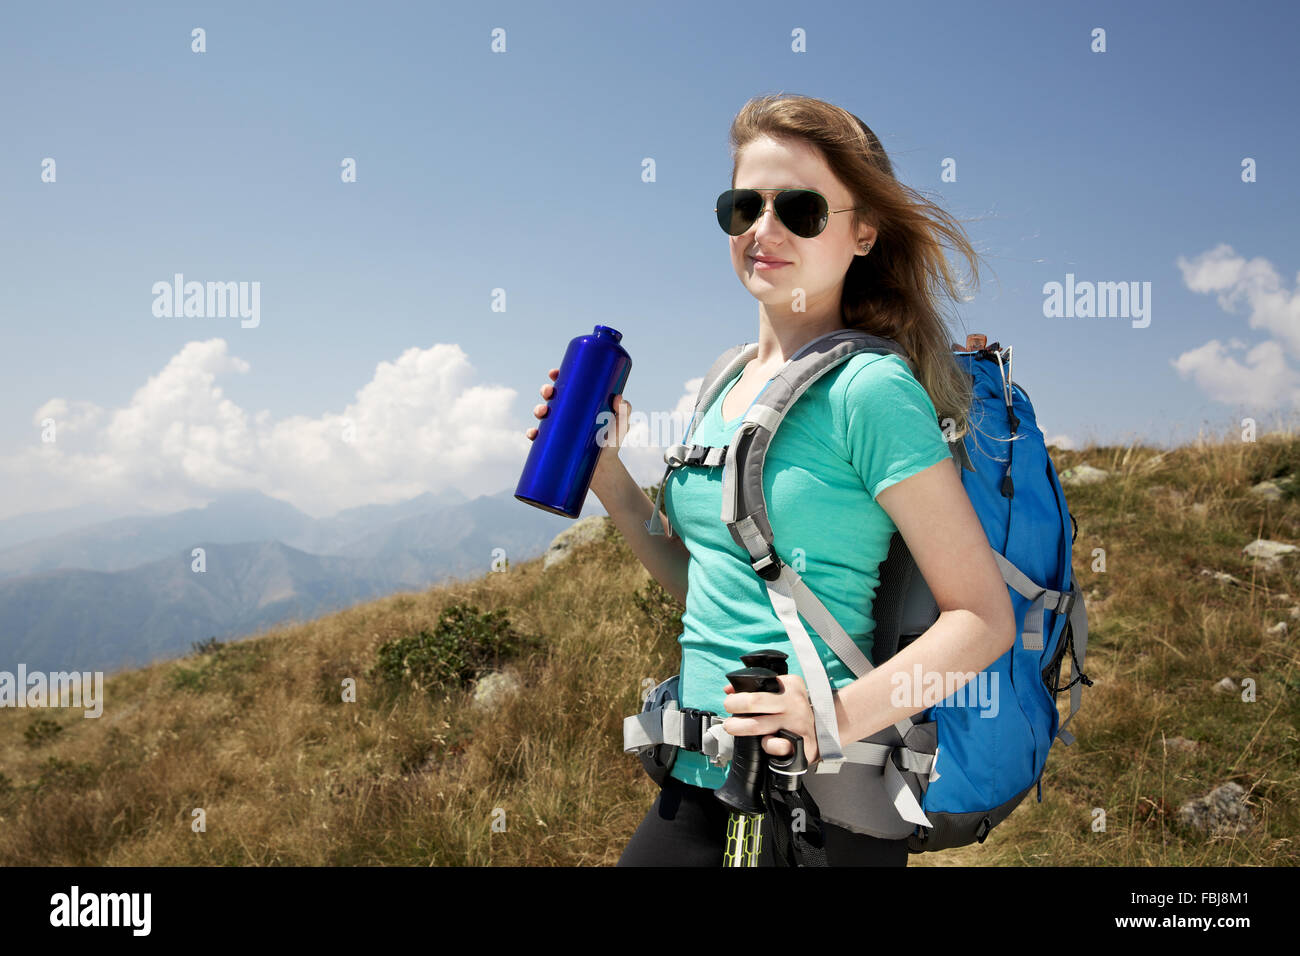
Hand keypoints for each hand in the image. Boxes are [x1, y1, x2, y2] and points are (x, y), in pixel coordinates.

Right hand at [526, 367, 630, 490]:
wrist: (604, 470)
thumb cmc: (612, 444)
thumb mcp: (621, 426)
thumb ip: (624, 412)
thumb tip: (619, 398)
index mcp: (580, 405)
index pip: (567, 386)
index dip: (558, 377)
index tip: (554, 373)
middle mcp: (567, 415)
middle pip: (552, 398)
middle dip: (546, 391)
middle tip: (549, 393)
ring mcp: (559, 430)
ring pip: (543, 415)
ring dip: (538, 409)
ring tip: (542, 412)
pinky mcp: (554, 446)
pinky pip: (539, 438)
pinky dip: (533, 434)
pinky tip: (533, 433)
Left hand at [721, 673, 819, 765]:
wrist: (827, 729)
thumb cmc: (798, 709)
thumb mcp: (784, 690)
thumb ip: (757, 687)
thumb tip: (729, 689)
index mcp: (791, 685)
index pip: (758, 685)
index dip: (738, 694)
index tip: (731, 699)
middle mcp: (794, 703)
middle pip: (753, 701)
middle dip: (734, 705)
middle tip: (729, 709)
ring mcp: (797, 724)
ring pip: (757, 726)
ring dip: (739, 727)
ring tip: (732, 727)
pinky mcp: (801, 745)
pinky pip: (775, 746)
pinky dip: (767, 746)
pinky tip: (767, 742)